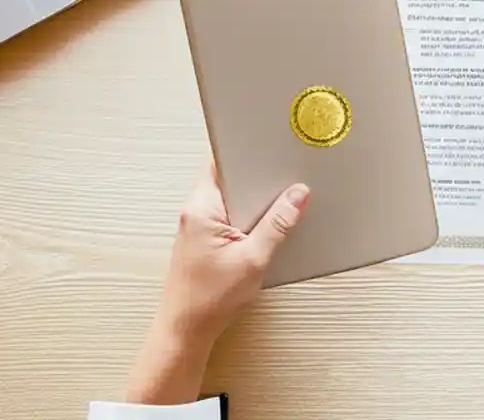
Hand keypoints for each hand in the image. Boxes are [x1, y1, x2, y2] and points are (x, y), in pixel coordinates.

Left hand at [126, 164, 309, 404]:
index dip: (248, 153)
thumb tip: (297, 195)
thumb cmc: (208, 300)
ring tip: (275, 216)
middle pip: (231, 178)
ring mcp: (199, 224)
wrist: (185, 331)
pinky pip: (231, 216)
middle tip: (283, 187)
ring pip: (233, 198)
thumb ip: (278, 224)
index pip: (222, 161)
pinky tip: (262, 236)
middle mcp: (196, 211)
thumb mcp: (254, 259)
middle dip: (259, 181)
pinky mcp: (204, 238)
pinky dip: (249, 221)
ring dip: (255, 204)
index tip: (272, 152)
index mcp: (202, 208)